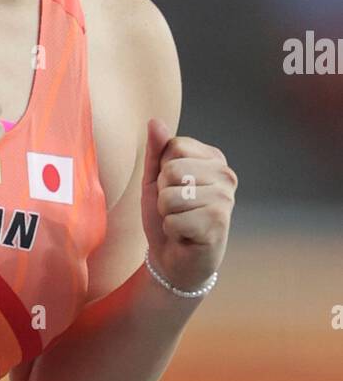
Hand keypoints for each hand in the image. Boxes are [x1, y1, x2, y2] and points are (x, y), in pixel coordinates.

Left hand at [141, 118, 237, 290]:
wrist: (175, 260)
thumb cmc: (166, 216)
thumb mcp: (155, 180)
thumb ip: (156, 151)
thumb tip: (155, 120)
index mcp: (213, 159)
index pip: (175, 145)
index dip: (162, 170)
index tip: (173, 188)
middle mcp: (225, 175)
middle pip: (172, 170)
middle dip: (162, 193)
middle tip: (176, 209)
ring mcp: (225, 200)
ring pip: (170, 196)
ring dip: (166, 214)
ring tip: (180, 222)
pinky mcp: (218, 224)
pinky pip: (173, 220)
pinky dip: (171, 231)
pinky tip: (185, 236)